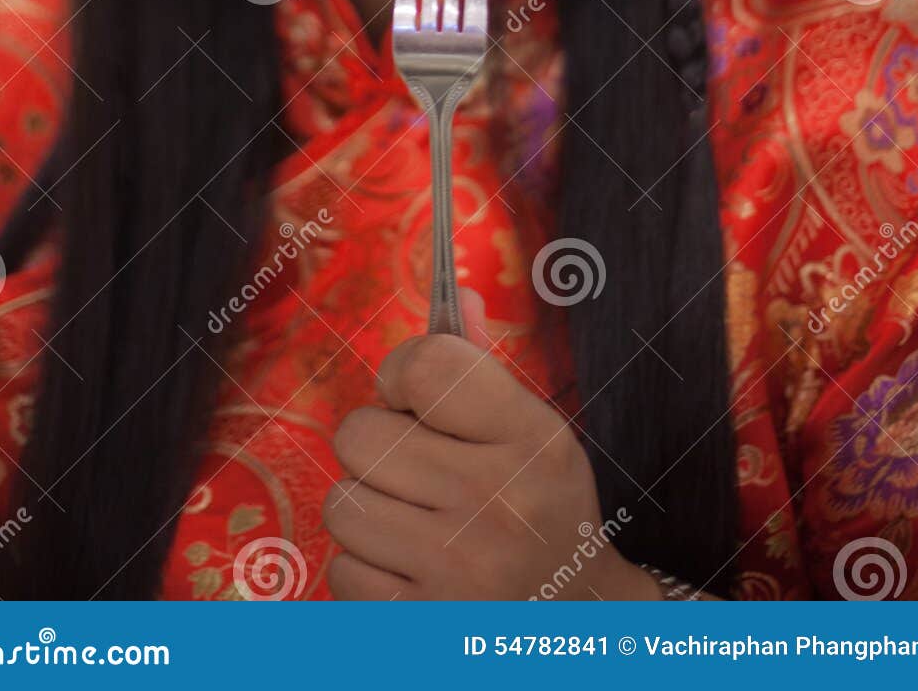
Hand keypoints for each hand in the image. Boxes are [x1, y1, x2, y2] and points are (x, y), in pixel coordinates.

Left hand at [323, 287, 656, 599]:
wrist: (577, 624)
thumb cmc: (542, 509)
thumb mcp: (534, 432)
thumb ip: (482, 365)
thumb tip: (457, 290)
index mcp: (530, 438)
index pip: (423, 366)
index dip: (399, 373)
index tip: (412, 397)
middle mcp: (496, 502)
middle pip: (359, 435)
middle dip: (376, 447)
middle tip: (412, 466)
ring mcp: (458, 570)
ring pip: (341, 503)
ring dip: (365, 508)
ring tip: (411, 519)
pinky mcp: (422, 626)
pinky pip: (341, 571)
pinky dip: (364, 569)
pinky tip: (408, 568)